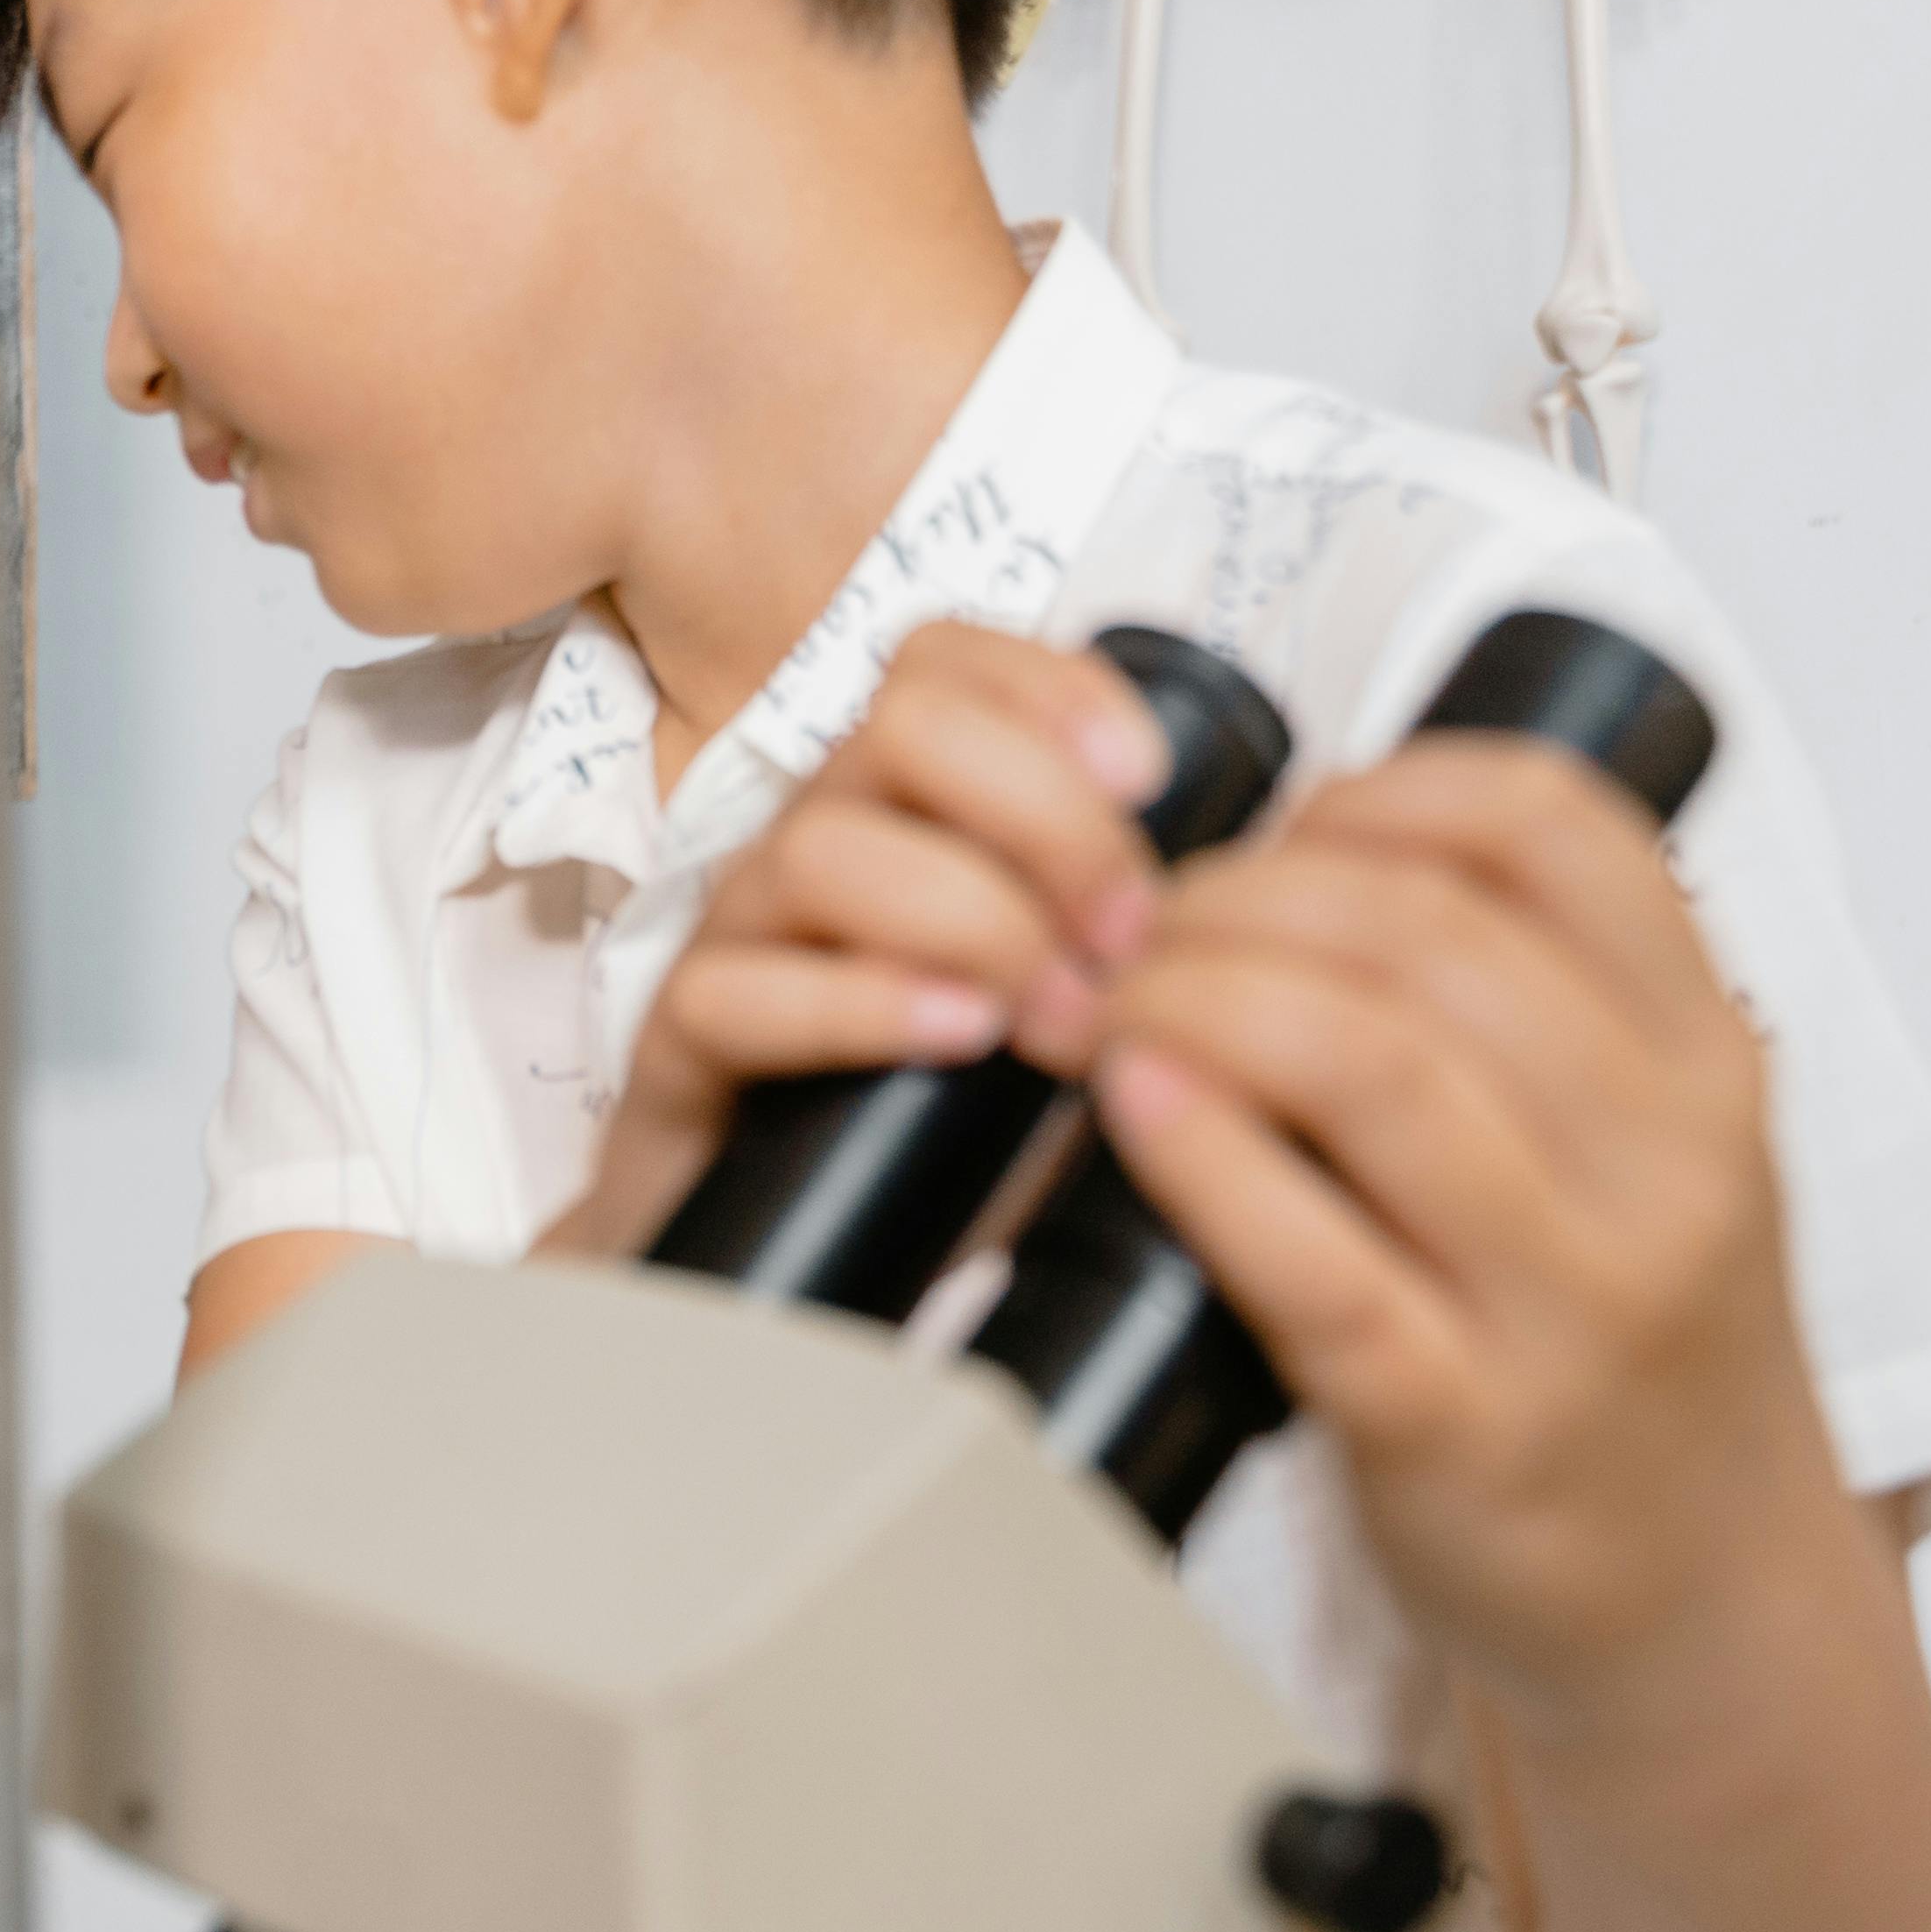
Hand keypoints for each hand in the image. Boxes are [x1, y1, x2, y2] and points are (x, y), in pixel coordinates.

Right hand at [541, 625, 1170, 1256]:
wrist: (770, 1269)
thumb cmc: (929, 1134)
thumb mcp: (1047, 1014)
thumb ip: (1114, 945)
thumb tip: (1249, 915)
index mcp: (895, 812)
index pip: (944, 662)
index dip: (1052, 689)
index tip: (1147, 780)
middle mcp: (811, 846)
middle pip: (903, 723)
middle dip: (1044, 815)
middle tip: (1123, 939)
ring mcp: (738, 940)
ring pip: (819, 846)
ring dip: (972, 920)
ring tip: (1057, 1022)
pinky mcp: (681, 1048)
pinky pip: (735, 992)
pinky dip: (861, 1003)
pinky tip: (959, 1038)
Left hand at [1088, 738, 1859, 1705]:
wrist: (1706, 1600)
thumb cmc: (1638, 1355)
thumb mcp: (1657, 1146)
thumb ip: (1540, 1000)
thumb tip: (1316, 854)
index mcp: (1706, 1065)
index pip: (1552, 829)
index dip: (1374, 795)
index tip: (1277, 826)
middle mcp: (1660, 1170)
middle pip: (1421, 935)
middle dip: (1236, 899)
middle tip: (1136, 930)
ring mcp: (1567, 1306)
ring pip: (1364, 1066)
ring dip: (1195, 1002)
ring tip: (1110, 1008)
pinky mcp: (1458, 1428)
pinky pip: (1311, 1260)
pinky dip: (1201, 1157)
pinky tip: (1132, 1104)